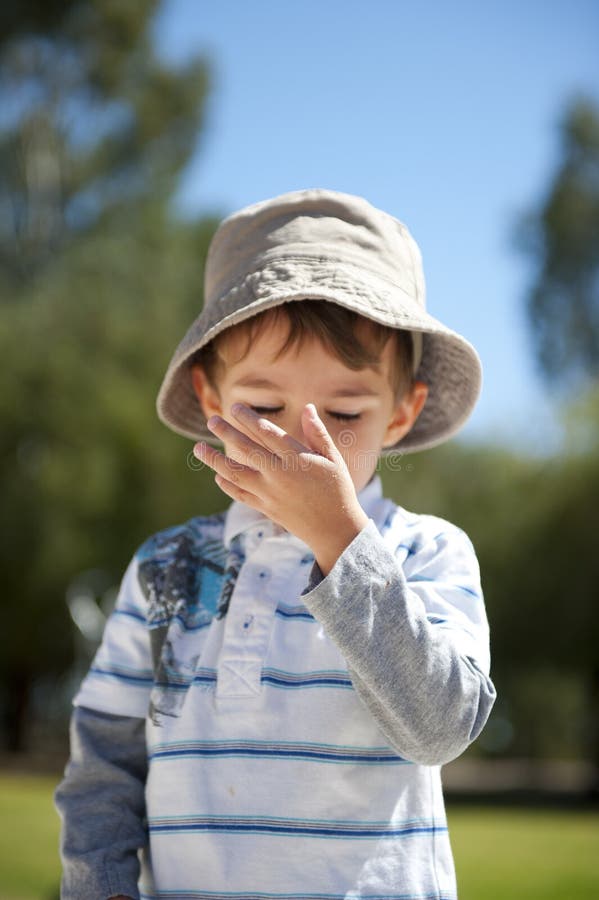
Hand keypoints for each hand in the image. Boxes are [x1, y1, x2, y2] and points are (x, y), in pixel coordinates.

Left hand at [194, 402, 367, 573]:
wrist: (334, 530)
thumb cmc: (337, 490)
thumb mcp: (333, 459)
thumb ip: (317, 434)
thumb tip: (308, 408)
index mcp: (297, 459)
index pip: (267, 433)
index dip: (249, 419)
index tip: (234, 407)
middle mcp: (279, 475)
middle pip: (247, 449)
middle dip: (227, 433)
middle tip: (212, 421)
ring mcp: (270, 494)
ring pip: (236, 473)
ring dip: (214, 460)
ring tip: (198, 448)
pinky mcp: (266, 509)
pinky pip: (240, 495)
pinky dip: (227, 485)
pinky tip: (217, 475)